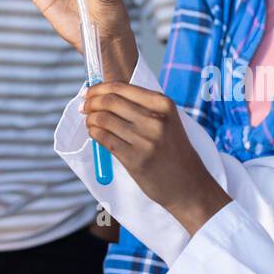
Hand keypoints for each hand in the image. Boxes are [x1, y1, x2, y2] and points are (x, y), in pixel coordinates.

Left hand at [80, 82, 230, 232]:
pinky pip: (104, 139)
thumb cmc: (175, 152)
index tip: (88, 92)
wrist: (189, 185)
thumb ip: (143, 107)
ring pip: (104, 119)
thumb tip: (108, 95)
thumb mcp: (168, 122)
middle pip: (110, 102)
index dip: (99, 88)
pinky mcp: (134, 159)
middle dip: (91, 102)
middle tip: (84, 107)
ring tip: (90, 122)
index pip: (122, 88)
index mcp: (163, 105)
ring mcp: (144, 140)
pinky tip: (95, 134)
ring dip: (91, 119)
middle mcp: (155, 120)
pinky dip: (94, 133)